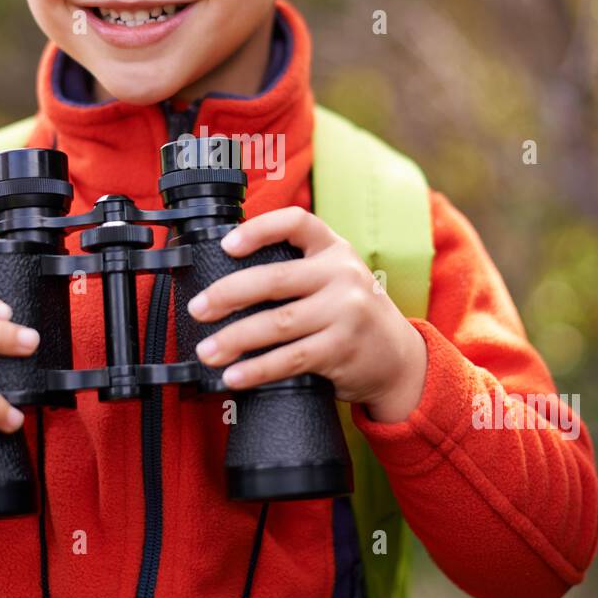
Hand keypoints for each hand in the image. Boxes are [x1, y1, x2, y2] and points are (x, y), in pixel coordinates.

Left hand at [186, 207, 427, 422]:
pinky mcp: (341, 349)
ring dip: (234, 338)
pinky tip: (235, 375)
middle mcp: (342, 275)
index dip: (258, 229)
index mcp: (335, 249)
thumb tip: (226, 278)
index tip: (226, 245)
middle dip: (228, 294)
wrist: (399, 358)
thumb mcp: (336, 277)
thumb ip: (299, 269)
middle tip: (198, 308)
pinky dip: (257, 369)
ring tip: (207, 350)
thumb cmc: (353, 314)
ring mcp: (345, 313)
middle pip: (275, 279)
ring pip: (278, 323)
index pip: (296, 223)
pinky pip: (290, 359)